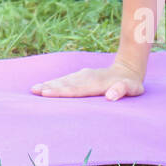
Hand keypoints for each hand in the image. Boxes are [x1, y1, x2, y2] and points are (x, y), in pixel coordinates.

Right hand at [30, 60, 144, 99]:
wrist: (128, 69)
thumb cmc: (130, 84)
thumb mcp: (132, 88)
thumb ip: (122, 90)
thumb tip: (111, 96)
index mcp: (96, 83)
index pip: (76, 89)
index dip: (61, 92)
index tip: (46, 93)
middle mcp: (86, 77)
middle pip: (65, 83)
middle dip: (49, 87)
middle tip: (33, 91)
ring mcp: (83, 75)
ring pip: (63, 80)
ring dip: (49, 84)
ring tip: (34, 89)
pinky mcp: (81, 76)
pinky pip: (65, 79)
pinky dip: (54, 83)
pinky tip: (45, 85)